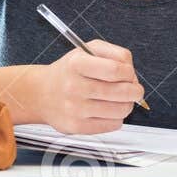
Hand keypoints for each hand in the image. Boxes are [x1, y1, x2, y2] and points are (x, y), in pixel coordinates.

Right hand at [30, 40, 144, 134]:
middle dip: (135, 91)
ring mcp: (74, 109)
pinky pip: (112, 125)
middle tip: (134, 90)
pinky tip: (108, 110)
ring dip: (127, 105)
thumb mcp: (89, 50)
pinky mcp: (75, 127)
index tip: (130, 75)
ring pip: (120, 110)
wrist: (41, 93)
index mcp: (77, 64)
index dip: (130, 73)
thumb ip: (116, 54)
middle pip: (121, 92)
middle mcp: (73, 86)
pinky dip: (117, 118)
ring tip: (120, 100)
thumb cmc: (70, 71)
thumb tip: (132, 75)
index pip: (116, 70)